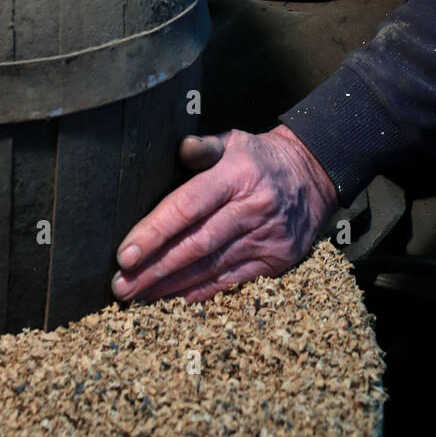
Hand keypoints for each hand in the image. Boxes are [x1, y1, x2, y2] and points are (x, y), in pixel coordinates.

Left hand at [111, 125, 337, 304]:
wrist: (313, 176)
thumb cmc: (259, 159)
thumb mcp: (234, 140)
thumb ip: (204, 146)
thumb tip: (182, 149)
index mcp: (236, 175)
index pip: (188, 207)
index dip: (155, 232)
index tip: (126, 254)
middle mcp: (253, 208)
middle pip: (196, 245)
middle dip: (155, 268)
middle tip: (122, 286)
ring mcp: (267, 237)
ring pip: (211, 267)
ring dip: (172, 285)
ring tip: (140, 295)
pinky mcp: (277, 259)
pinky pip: (233, 279)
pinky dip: (203, 290)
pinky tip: (177, 296)